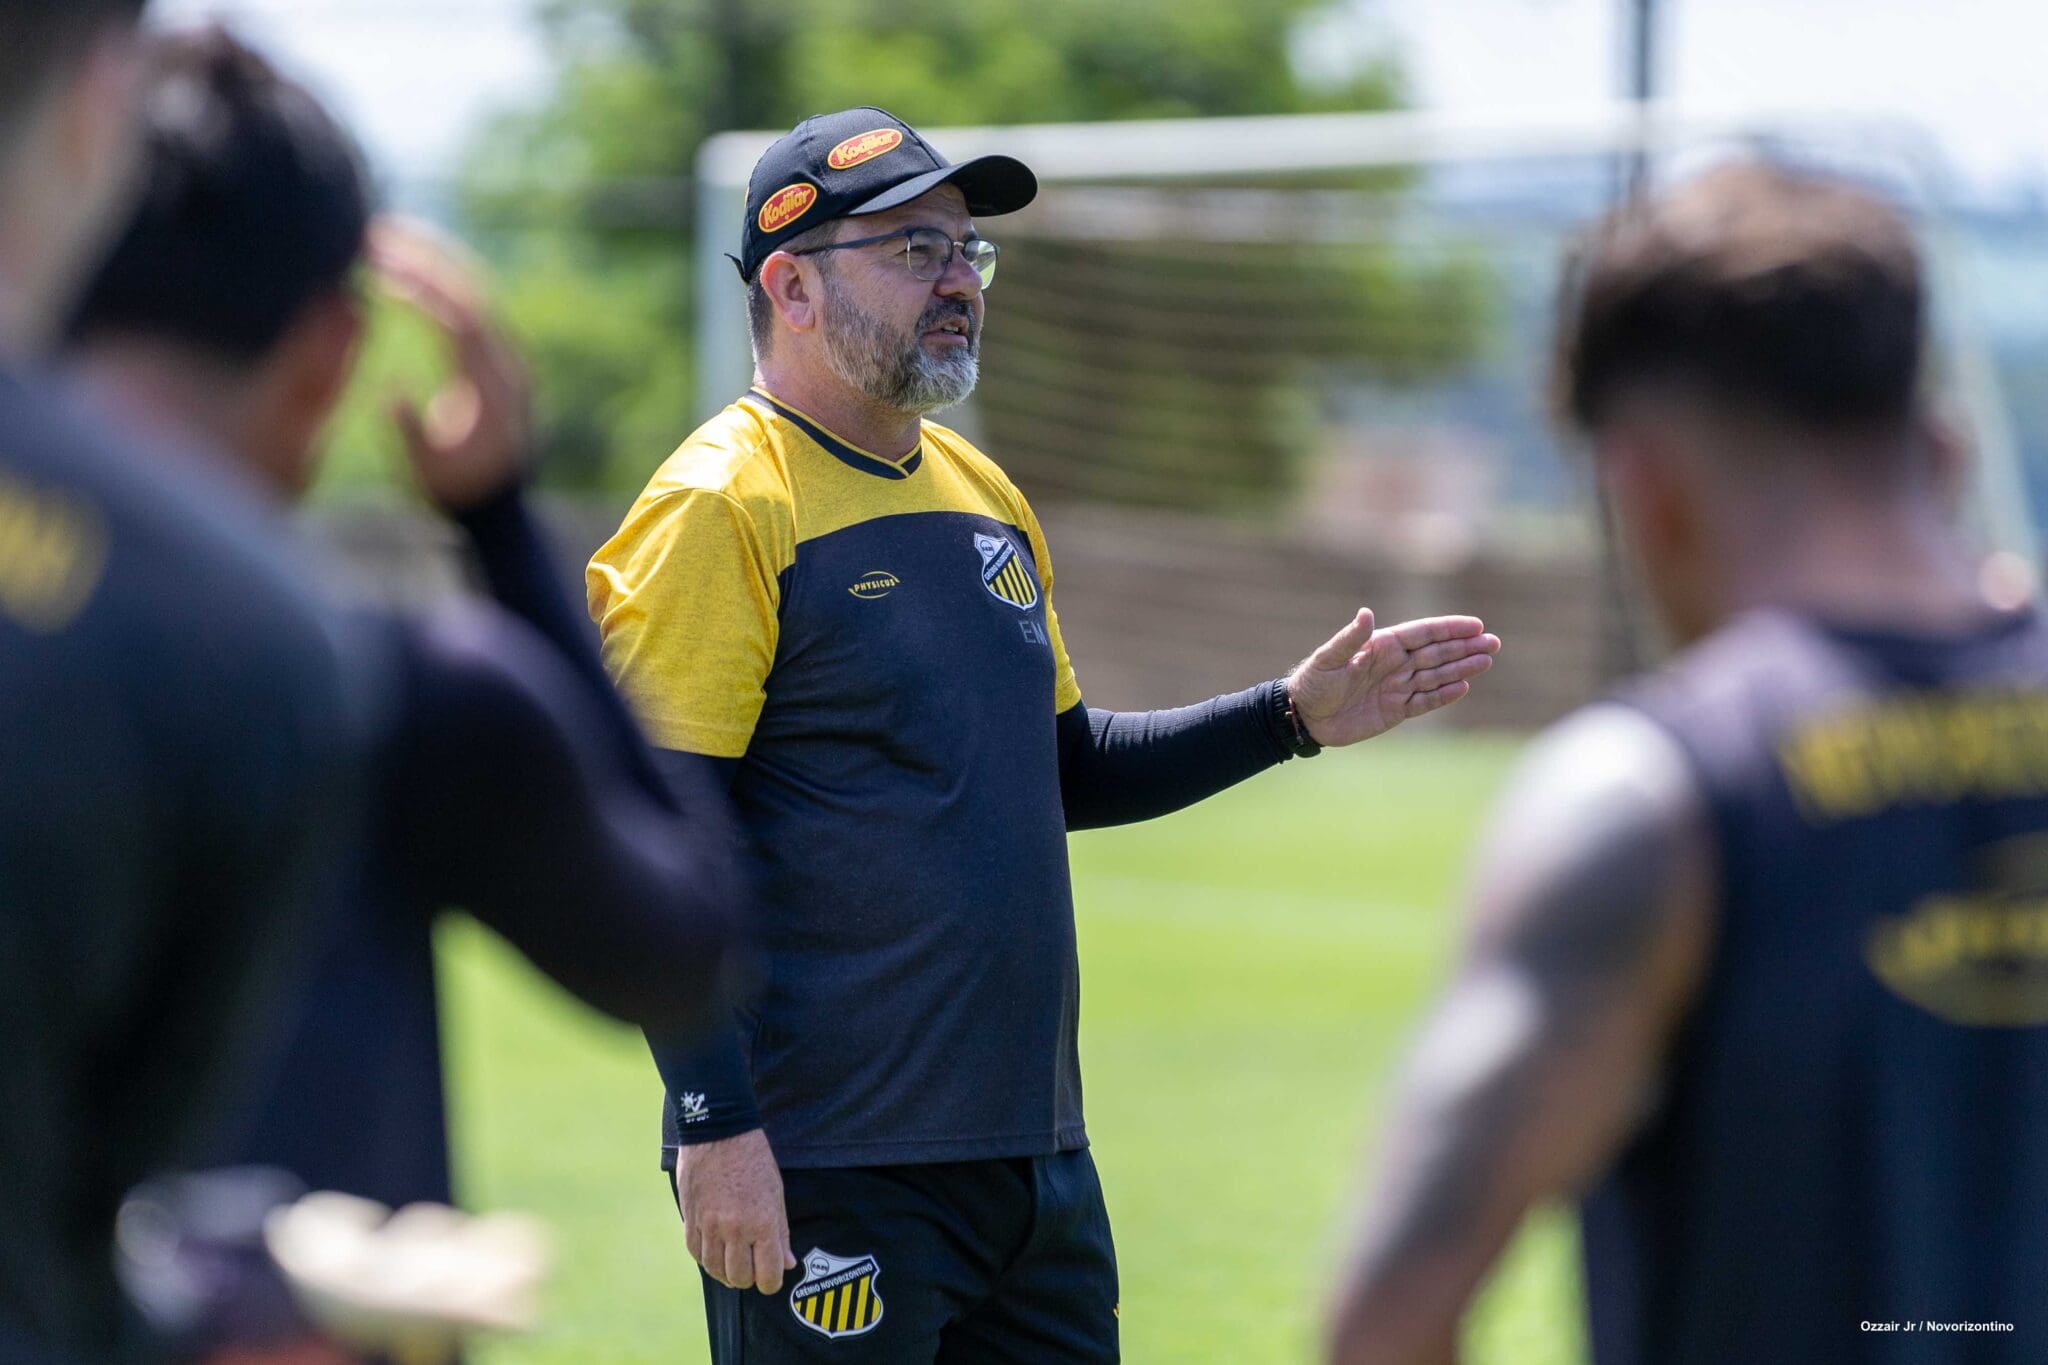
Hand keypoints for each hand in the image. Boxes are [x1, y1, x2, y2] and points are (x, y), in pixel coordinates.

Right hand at [368, 217, 532, 513]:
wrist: (500, 505)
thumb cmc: (457, 490)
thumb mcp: (426, 467)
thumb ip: (410, 430)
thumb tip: (391, 389)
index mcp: (493, 387)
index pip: (459, 322)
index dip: (421, 290)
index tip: (382, 267)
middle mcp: (509, 365)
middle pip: (470, 294)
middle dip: (427, 258)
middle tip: (383, 229)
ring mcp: (508, 360)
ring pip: (475, 295)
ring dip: (436, 263)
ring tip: (394, 235)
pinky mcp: (500, 360)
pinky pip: (472, 309)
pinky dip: (442, 284)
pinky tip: (409, 270)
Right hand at [674, 1129, 796, 1294]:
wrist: (719, 1131)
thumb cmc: (753, 1159)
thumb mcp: (776, 1194)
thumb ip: (781, 1233)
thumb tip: (787, 1264)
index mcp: (762, 1222)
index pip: (767, 1274)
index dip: (771, 1282)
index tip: (770, 1278)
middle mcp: (735, 1228)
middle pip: (740, 1278)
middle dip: (749, 1278)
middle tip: (752, 1268)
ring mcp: (709, 1225)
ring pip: (715, 1270)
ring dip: (726, 1272)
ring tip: (733, 1263)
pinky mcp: (689, 1218)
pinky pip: (696, 1253)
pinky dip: (706, 1258)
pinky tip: (715, 1251)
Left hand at [1287, 609, 1499, 746]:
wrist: (1303, 717)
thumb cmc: (1312, 682)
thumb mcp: (1327, 659)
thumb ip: (1350, 638)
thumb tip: (1366, 614)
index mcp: (1381, 646)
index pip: (1422, 633)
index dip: (1449, 629)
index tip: (1475, 625)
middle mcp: (1394, 664)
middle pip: (1436, 653)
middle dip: (1464, 647)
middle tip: (1493, 643)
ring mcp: (1397, 687)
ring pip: (1436, 675)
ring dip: (1461, 668)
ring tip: (1486, 661)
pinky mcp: (1395, 711)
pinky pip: (1425, 701)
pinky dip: (1443, 695)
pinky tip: (1463, 687)